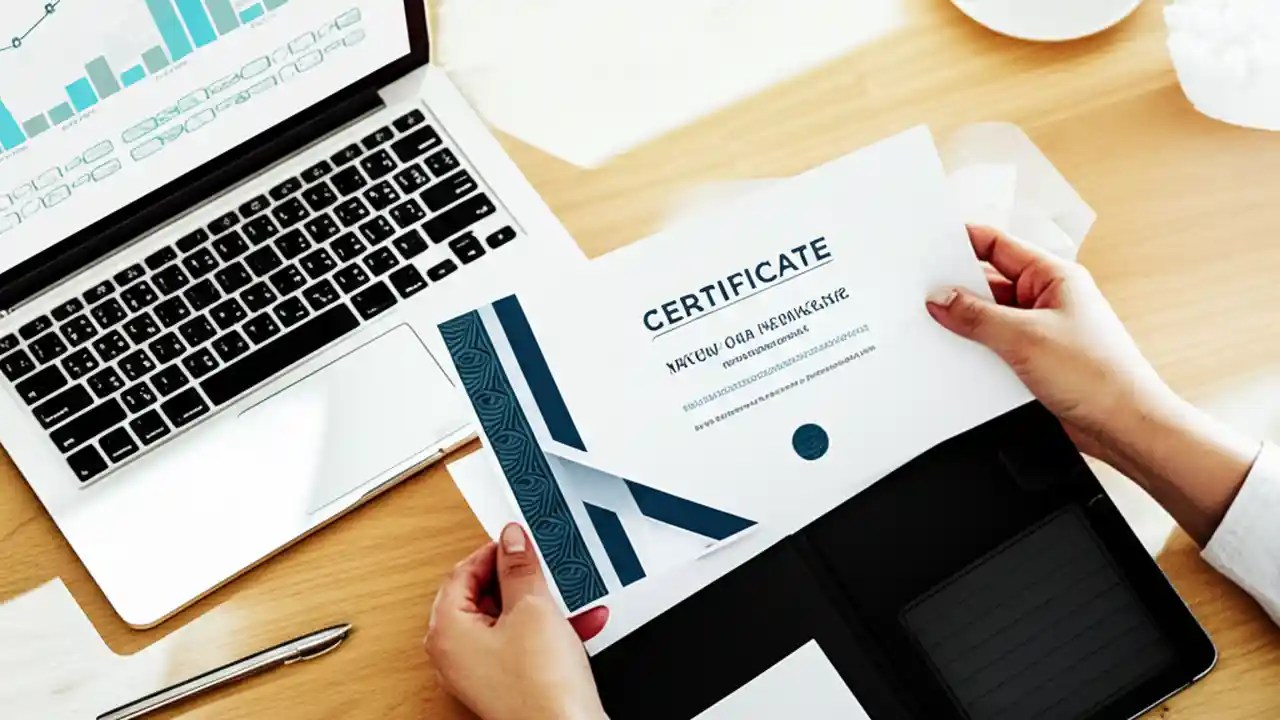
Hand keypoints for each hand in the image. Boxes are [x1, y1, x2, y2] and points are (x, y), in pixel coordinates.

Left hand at [426, 523, 610, 719]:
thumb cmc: (541, 687)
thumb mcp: (533, 609)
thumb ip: (519, 569)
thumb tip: (511, 540)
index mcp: (447, 631)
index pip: (461, 573)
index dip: (494, 551)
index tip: (518, 539)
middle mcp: (457, 653)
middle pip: (484, 596)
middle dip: (521, 578)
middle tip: (543, 561)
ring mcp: (482, 671)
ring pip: (510, 619)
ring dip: (544, 603)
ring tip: (570, 591)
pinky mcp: (508, 682)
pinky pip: (525, 643)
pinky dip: (551, 629)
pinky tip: (584, 620)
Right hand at [926, 225, 1255, 543]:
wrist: (1123, 426)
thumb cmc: (1098, 376)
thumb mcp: (1025, 338)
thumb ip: (976, 316)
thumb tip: (941, 300)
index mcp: (1054, 277)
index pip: (998, 245)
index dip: (963, 242)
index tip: (930, 248)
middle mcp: (1047, 299)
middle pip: (988, 283)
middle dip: (957, 291)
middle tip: (923, 296)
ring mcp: (1040, 330)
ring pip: (990, 317)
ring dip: (966, 325)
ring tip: (937, 330)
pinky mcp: (1035, 359)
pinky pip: (996, 345)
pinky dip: (977, 349)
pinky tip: (958, 357)